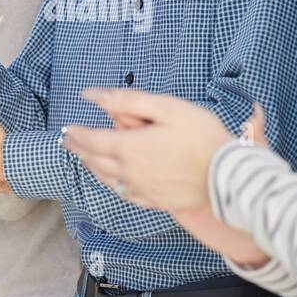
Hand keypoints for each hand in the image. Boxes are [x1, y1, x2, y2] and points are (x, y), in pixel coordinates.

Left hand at [60, 89, 270, 267]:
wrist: (228, 176)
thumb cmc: (202, 136)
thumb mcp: (166, 108)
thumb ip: (128, 101)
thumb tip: (93, 95)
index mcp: (130, 148)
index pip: (92, 141)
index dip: (77, 134)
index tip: (67, 129)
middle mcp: (130, 172)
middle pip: (96, 160)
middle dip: (79, 149)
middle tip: (68, 143)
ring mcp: (143, 189)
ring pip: (108, 179)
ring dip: (93, 167)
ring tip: (86, 159)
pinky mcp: (157, 201)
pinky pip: (127, 194)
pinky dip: (114, 185)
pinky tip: (116, 183)